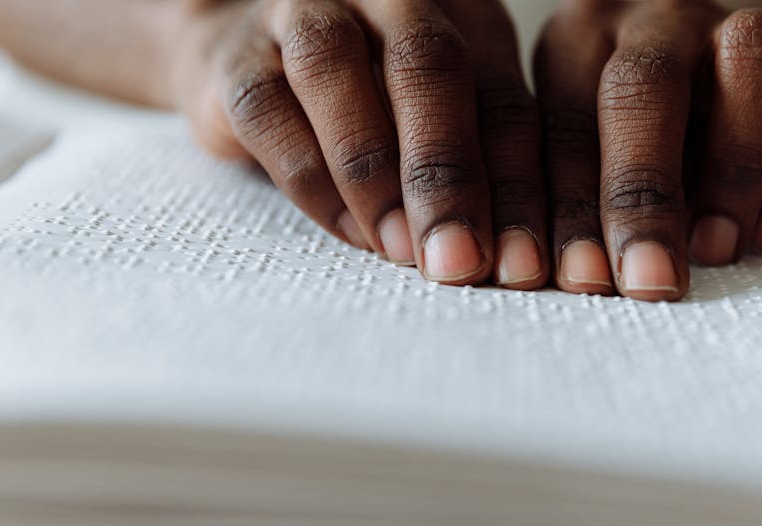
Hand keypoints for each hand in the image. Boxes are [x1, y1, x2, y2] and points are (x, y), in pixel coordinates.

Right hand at [177, 0, 548, 288]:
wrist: (249, 52)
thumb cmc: (378, 101)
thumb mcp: (449, 121)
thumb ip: (486, 168)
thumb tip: (520, 263)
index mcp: (462, 10)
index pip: (504, 99)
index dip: (519, 186)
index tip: (526, 266)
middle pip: (427, 64)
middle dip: (447, 173)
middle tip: (461, 260)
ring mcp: (304, 12)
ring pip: (335, 71)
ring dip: (372, 170)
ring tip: (399, 248)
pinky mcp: (235, 55)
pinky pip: (266, 110)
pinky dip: (311, 177)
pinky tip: (347, 230)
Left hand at [535, 0, 761, 300]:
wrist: (717, 53)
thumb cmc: (631, 122)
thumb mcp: (580, 142)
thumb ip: (569, 191)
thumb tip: (567, 277)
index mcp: (580, 40)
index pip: (564, 121)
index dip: (571, 207)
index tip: (582, 278)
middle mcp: (657, 19)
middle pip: (644, 84)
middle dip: (644, 192)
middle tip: (649, 276)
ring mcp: (739, 24)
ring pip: (754, 60)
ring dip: (736, 168)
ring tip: (717, 249)